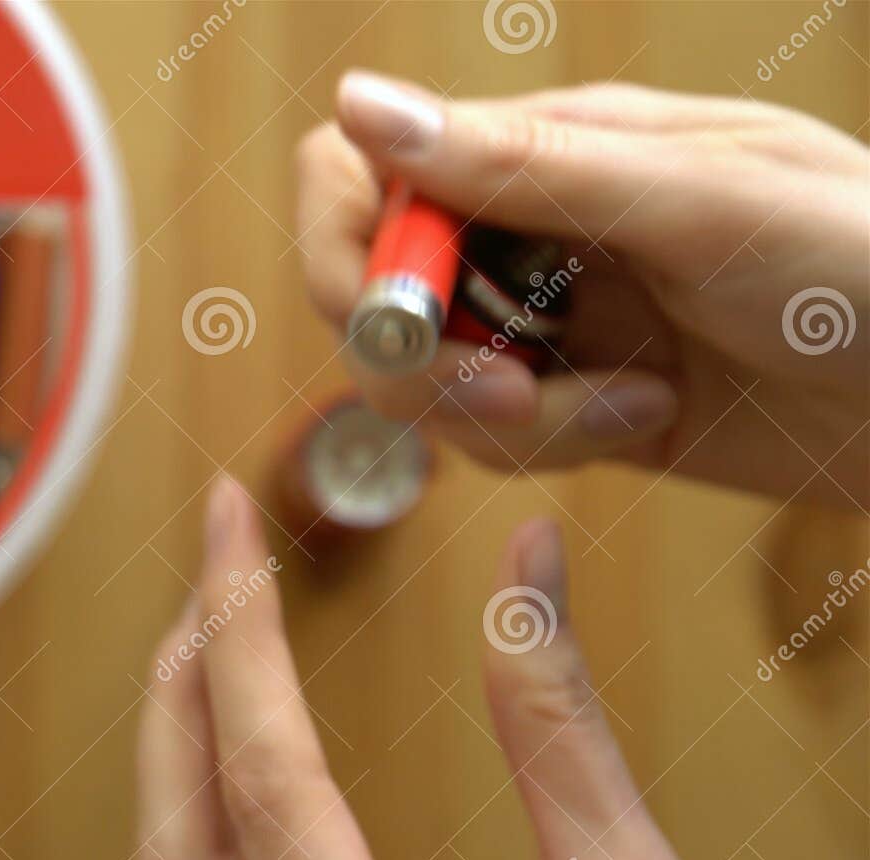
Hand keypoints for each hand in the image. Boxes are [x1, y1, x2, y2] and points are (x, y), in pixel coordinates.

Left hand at [134, 477, 695, 859]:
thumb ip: (563, 731)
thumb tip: (528, 564)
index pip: (266, 768)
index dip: (238, 623)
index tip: (224, 517)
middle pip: (173, 829)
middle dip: (183, 681)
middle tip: (217, 569)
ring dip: (178, 752)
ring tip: (220, 650)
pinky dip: (203, 822)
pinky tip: (240, 776)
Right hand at [296, 73, 868, 507]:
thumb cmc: (863, 263)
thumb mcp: (698, 202)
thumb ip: (525, 165)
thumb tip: (361, 105)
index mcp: (545, 149)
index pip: (360, 177)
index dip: (348, 251)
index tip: (397, 317)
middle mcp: (528, 232)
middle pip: (376, 298)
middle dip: (422, 363)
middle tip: (513, 395)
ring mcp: (548, 322)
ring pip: (423, 384)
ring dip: (506, 419)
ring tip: (628, 408)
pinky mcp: (576, 404)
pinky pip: (493, 440)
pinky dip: (553, 448)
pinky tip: (648, 419)